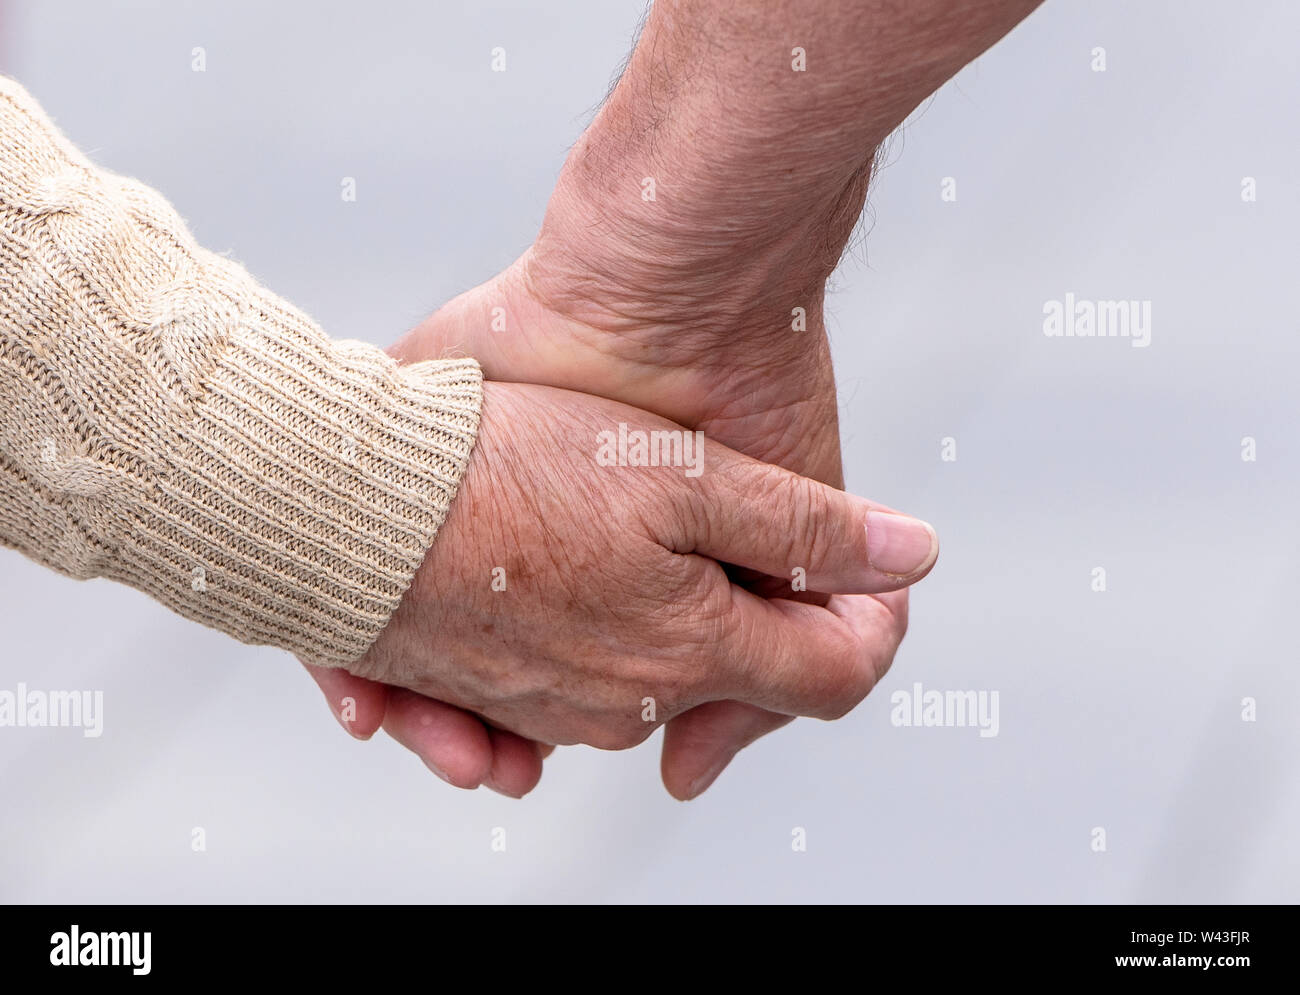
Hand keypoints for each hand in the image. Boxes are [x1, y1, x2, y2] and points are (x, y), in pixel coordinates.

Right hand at [344, 380, 935, 753]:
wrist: (349, 504)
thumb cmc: (513, 467)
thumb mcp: (680, 473)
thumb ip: (808, 526)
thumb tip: (916, 556)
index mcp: (695, 652)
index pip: (830, 677)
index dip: (869, 626)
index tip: (862, 574)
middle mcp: (631, 706)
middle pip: (736, 684)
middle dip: (755, 616)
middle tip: (725, 525)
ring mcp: (554, 711)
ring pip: (648, 684)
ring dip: (661, 628)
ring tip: (630, 530)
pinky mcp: (487, 697)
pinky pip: (557, 695)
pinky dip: (575, 649)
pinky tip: (556, 583)